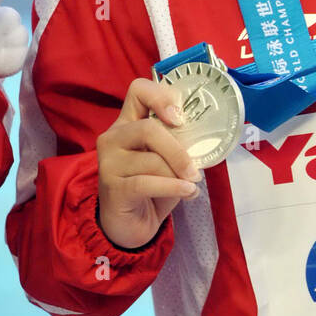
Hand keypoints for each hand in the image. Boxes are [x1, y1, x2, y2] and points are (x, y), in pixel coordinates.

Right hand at [96, 77, 202, 249]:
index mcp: (128, 123)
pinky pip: (147, 183)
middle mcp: (113, 137)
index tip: (180, 118)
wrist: (130, 224)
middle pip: (148, 129)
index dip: (161, 96)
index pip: (139, 90)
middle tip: (195, 168)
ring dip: (178, 173)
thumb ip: (178, 143)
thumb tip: (206, 139)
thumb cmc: (152, 187)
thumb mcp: (167, 160)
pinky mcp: (113, 187)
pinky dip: (173, 188)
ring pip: (151, 160)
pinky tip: (187, 193)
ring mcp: (109, 162)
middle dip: (178, 150)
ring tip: (192, 184)